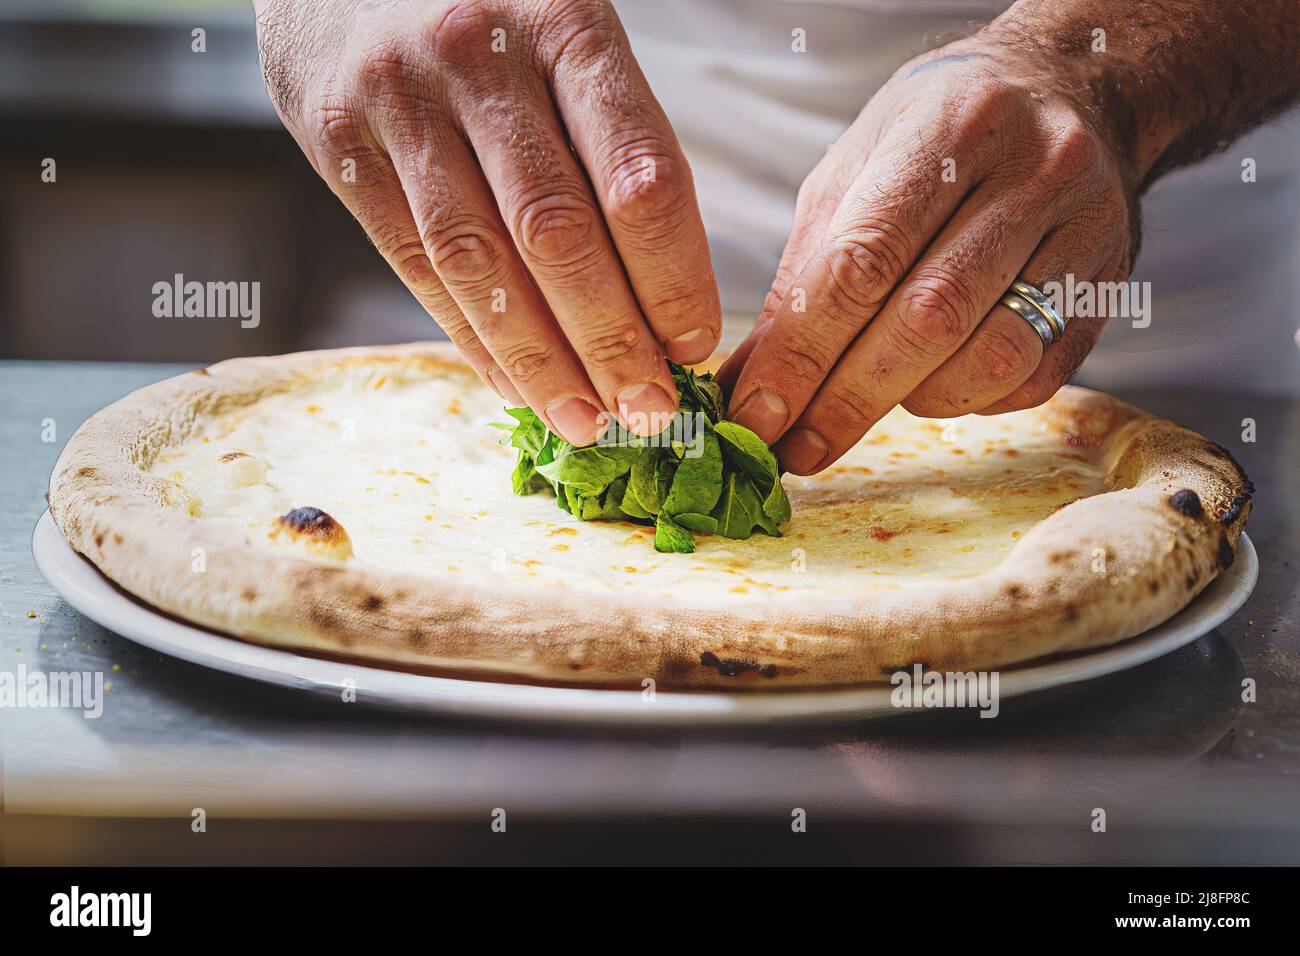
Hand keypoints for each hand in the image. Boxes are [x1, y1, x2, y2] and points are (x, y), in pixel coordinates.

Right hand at [255, 0, 719, 443]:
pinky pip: (414, 264)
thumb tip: (659, 288)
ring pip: (481, 262)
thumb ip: (609, 132)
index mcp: (565, 20)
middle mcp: (480, 57)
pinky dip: (471, 337)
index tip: (697, 343)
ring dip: (541, 359)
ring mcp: (399, 102)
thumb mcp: (565, 21)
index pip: (640, 174)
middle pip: (559, 232)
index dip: (674, 275)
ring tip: (588, 420)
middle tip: (652, 408)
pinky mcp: (336, 143)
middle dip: (613, 337)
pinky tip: (514, 386)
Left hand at [719, 37, 1139, 473]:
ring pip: (992, 356)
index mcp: (950, 127)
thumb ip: (803, 276)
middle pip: (929, 316)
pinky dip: (968, 399)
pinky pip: (1035, 377)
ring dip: (911, 401)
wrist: (1067, 92)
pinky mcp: (1108, 284)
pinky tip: (933, 384)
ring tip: (866, 400)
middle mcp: (1033, 170)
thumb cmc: (936, 138)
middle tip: (796, 448)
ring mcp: (1085, 228)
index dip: (803, 352)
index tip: (758, 414)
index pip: (863, 261)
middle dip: (848, 398)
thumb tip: (752, 383)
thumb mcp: (853, 172)